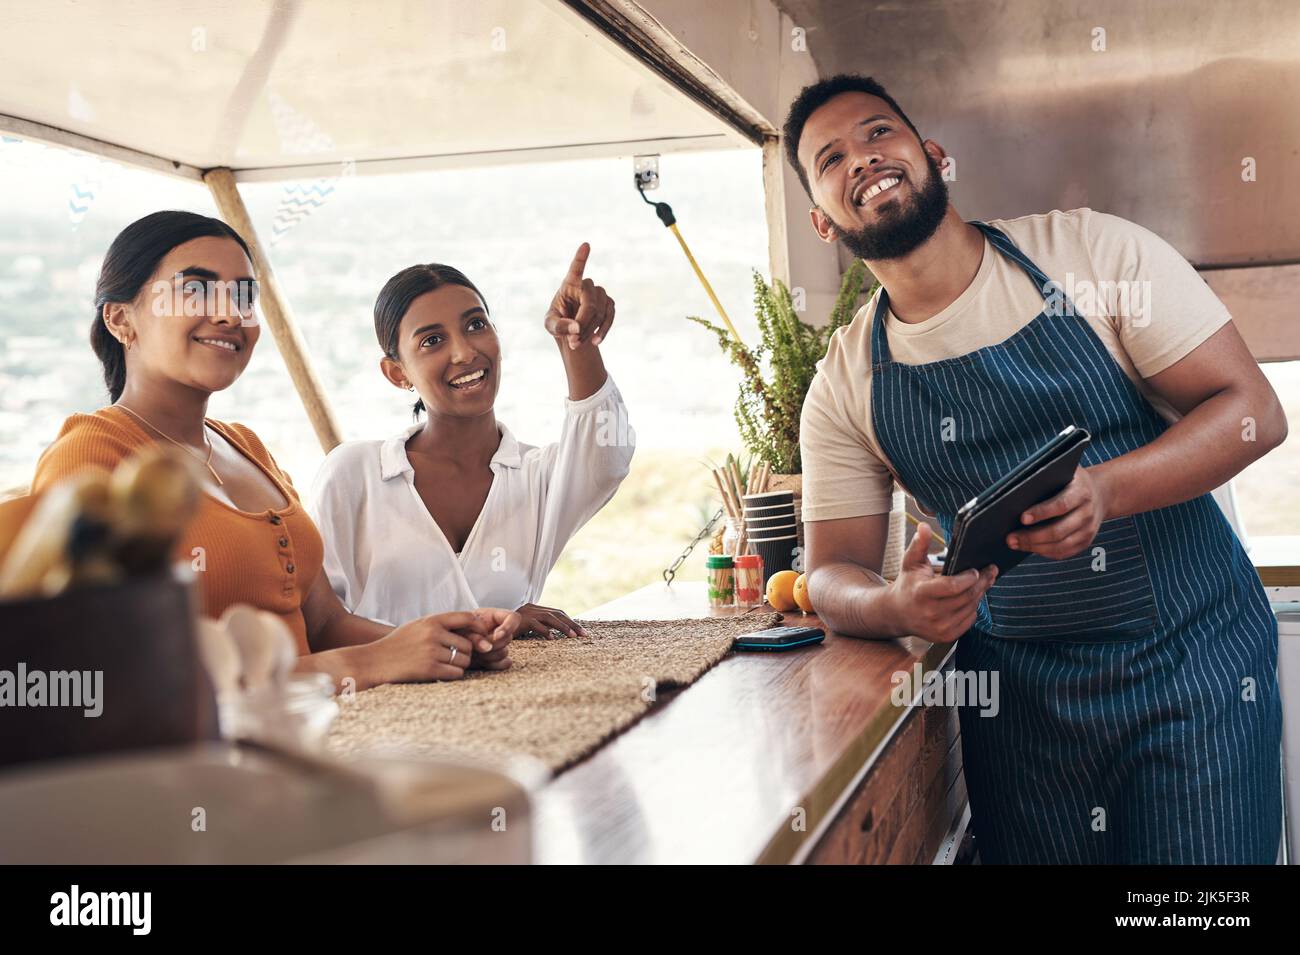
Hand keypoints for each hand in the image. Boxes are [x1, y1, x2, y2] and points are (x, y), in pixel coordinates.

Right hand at [365, 611, 484, 682]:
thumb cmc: (398, 644)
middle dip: (465, 653)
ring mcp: (431, 652)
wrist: (374, 661)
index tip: (481, 635)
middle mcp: (433, 634)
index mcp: (431, 620)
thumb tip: (471, 624)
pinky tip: (442, 673)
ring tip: (446, 665)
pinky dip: (453, 675)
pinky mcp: (429, 669)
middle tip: (454, 657)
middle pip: (468, 644)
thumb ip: (440, 624)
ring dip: (459, 665)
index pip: (466, 618)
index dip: (478, 627)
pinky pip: (456, 673)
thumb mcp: (417, 626)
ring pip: (463, 660)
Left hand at [460, 607, 523, 670]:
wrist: (449, 643)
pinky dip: (492, 664)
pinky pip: (504, 663)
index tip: (496, 635)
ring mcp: (499, 646)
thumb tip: (488, 647)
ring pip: (504, 652)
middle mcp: (500, 631)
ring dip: (489, 654)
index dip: (508, 627)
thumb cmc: (455, 631)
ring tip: (474, 653)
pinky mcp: (497, 660)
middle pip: (508, 638)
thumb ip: (474, 635)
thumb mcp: (462, 629)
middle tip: (477, 646)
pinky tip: (482, 661)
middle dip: (492, 644)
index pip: (514, 618)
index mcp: (495, 617)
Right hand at [515, 603, 587, 639]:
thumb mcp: (527, 627)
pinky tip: (553, 639)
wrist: (490, 627)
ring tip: (572, 637)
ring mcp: (528, 613)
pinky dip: (545, 631)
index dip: (570, 621)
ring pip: (550, 618)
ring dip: (563, 627)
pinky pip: (536, 625)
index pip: (558, 613)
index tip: (581, 632)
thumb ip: (540, 627)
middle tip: (583, 635)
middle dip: (572, 624)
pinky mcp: (521, 620)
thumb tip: (555, 634)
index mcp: (536, 609)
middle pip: (558, 614)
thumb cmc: (509, 630)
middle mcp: (533, 608)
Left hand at [544, 242, 614, 349]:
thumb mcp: (550, 326)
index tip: (586, 245)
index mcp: (569, 284)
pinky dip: (602, 331)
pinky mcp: (610, 304)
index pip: (576, 269)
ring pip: (599, 314)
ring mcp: (600, 293)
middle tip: (572, 342)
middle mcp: (586, 285)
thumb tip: (577, 327)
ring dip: (588, 331)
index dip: (581, 258)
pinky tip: (595, 341)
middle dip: (582, 325)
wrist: (574, 330)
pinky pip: (609, 317)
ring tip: (577, 342)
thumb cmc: (558, 324)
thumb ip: (559, 326)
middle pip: (590, 305)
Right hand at [887, 523, 995, 643]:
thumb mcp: (910, 562)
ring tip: (984, 582)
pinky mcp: (946, 636)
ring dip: (980, 594)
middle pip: (967, 597)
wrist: (896, 614)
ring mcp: (939, 628)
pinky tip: (972, 597)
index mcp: (922, 593)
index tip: (976, 569)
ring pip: (971, 608)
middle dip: (982, 583)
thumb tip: (924, 525)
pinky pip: (969, 620)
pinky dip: (973, 607)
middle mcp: (931, 613)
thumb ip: (919, 544)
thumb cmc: (907, 583)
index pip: (953, 586)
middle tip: (991, 571)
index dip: (969, 578)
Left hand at [1006, 465, 1107, 559]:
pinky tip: (1030, 548)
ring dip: (1035, 547)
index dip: (1041, 513)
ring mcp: (1088, 530)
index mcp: (1081, 492)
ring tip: (1015, 544)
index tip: (1022, 518)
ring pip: (1060, 545)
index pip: (1061, 505)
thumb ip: (1044, 479)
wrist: (1100, 493)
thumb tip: (1016, 494)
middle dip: (1031, 537)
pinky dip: (1045, 552)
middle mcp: (1087, 513)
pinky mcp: (1085, 541)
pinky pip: (1064, 552)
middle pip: (1058, 530)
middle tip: (1010, 538)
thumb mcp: (1062, 472)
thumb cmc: (1071, 481)